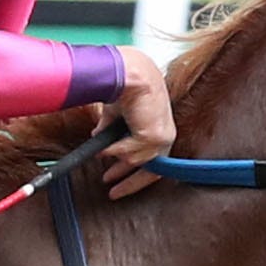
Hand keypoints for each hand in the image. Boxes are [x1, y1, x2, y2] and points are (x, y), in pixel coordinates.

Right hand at [98, 49, 174, 198]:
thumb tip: (100, 142)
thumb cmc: (125, 86)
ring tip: (102, 163)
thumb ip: (111, 130)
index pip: (153, 159)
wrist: (129, 74)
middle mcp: (166, 133)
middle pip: (152, 170)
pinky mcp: (154, 136)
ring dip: (118, 164)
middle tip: (112, 191)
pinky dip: (116, 152)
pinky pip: (130, 153)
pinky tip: (104, 149)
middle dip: (130, 183)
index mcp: (159, 127)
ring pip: (138, 162)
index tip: (117, 182)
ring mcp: (162, 136)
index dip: (135, 174)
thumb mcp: (116, 114)